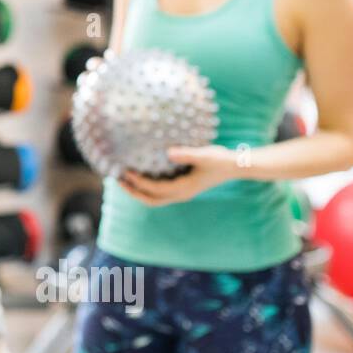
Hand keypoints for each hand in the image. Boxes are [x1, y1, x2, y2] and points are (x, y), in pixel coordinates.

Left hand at [118, 145, 237, 206]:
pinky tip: (139, 175)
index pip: (156, 190)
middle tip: (116, 180)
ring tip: (122, 180)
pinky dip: (146, 188)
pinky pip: (159, 192)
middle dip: (133, 192)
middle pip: (151, 200)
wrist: (235, 166)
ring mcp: (181, 192)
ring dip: (137, 191)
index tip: (126, 173)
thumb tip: (168, 152)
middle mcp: (181, 194)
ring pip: (154, 198)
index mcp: (184, 189)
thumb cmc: (221, 159)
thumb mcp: (205, 155)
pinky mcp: (182, 187)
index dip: (139, 183)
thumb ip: (187, 154)